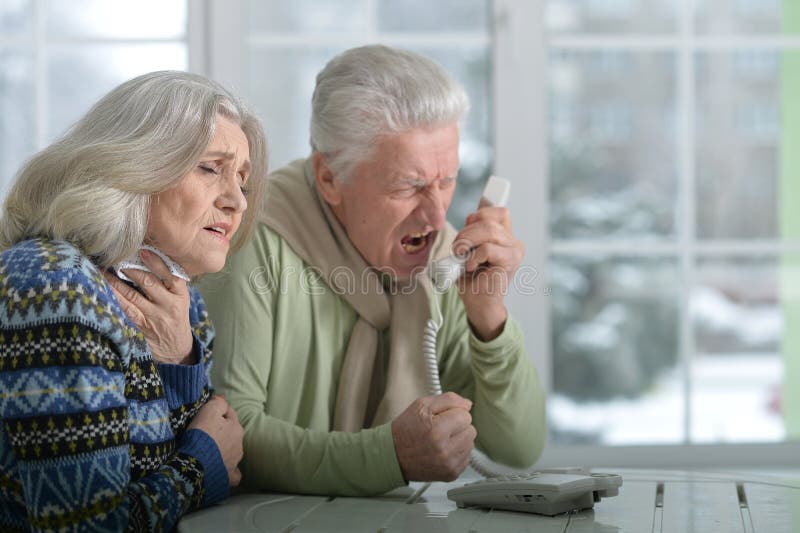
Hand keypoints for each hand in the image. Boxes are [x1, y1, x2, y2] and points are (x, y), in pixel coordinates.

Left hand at [104, 249, 193, 363]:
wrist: (177, 349)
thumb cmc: (175, 317)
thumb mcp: (181, 300)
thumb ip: (169, 283)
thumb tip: (147, 258)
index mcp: (180, 295)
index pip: (171, 275)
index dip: (156, 262)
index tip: (143, 251)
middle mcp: (169, 305)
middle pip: (149, 283)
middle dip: (130, 269)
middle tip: (116, 257)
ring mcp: (154, 317)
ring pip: (132, 296)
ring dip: (115, 282)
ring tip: (103, 271)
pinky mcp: (141, 327)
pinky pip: (125, 310)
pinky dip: (114, 299)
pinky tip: (104, 291)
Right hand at [188, 395, 243, 486]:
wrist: (195, 465)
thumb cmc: (201, 435)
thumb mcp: (208, 411)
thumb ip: (218, 403)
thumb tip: (222, 399)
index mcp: (236, 428)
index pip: (230, 414)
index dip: (218, 411)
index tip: (207, 412)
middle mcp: (239, 445)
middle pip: (232, 433)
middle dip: (222, 431)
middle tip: (205, 432)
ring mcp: (235, 462)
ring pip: (232, 452)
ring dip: (224, 450)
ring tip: (209, 451)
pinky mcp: (228, 478)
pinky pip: (232, 474)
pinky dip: (227, 470)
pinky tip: (220, 469)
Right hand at [391, 392, 475, 481]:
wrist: (393, 455)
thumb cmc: (406, 429)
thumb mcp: (422, 405)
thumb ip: (448, 399)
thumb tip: (468, 404)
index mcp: (437, 430)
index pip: (466, 416)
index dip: (454, 413)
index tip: (442, 417)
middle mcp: (445, 450)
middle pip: (471, 430)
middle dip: (458, 427)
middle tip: (441, 429)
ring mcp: (449, 465)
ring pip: (470, 444)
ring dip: (459, 440)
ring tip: (442, 440)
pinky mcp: (451, 474)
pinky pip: (466, 458)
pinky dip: (457, 453)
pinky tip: (443, 451)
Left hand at [453, 206, 523, 340]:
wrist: (478, 303)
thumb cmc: (473, 279)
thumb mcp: (469, 249)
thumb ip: (473, 232)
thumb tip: (471, 216)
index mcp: (505, 236)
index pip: (497, 211)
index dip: (478, 216)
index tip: (466, 233)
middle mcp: (513, 241)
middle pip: (489, 219)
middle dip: (466, 232)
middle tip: (457, 249)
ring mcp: (514, 250)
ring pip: (489, 230)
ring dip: (467, 241)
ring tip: (461, 256)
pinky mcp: (510, 261)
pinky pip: (488, 248)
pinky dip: (474, 256)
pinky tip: (471, 266)